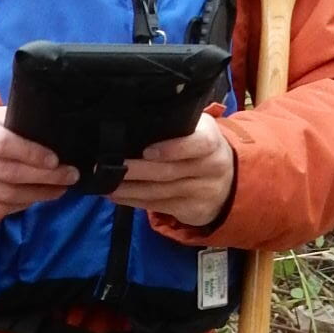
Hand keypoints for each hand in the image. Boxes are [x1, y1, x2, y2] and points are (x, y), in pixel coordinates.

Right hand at [0, 104, 77, 222]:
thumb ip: (12, 122)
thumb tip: (52, 133)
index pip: (3, 144)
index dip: (32, 154)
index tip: (56, 160)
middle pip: (8, 174)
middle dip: (45, 178)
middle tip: (69, 176)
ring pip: (4, 196)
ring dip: (37, 195)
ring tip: (58, 190)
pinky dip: (19, 206)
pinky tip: (33, 199)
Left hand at [108, 112, 235, 227]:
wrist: (229, 180)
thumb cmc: (200, 148)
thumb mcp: (197, 130)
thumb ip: (175, 125)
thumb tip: (132, 122)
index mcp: (210, 141)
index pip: (197, 144)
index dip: (172, 148)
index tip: (146, 151)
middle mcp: (210, 167)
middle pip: (168, 171)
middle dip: (134, 170)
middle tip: (104, 165)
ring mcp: (202, 191)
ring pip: (159, 192)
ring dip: (127, 188)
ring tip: (103, 182)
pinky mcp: (193, 210)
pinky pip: (158, 206)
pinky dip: (133, 201)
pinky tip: (115, 195)